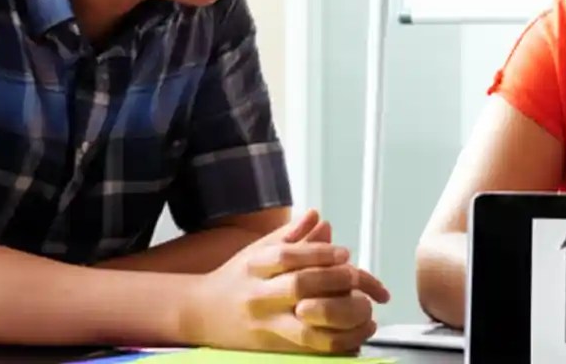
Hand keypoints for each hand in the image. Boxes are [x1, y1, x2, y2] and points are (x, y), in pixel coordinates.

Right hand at [179, 210, 389, 353]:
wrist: (199, 312)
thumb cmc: (236, 277)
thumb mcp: (257, 250)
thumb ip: (291, 235)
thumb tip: (320, 218)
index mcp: (255, 266)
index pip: (288, 256)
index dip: (319, 253)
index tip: (345, 253)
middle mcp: (258, 296)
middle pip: (298, 287)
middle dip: (334, 280)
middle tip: (358, 277)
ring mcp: (265, 325)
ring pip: (305, 326)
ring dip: (340, 317)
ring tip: (366, 308)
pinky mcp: (272, 347)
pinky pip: (308, 348)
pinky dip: (335, 343)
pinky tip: (356, 336)